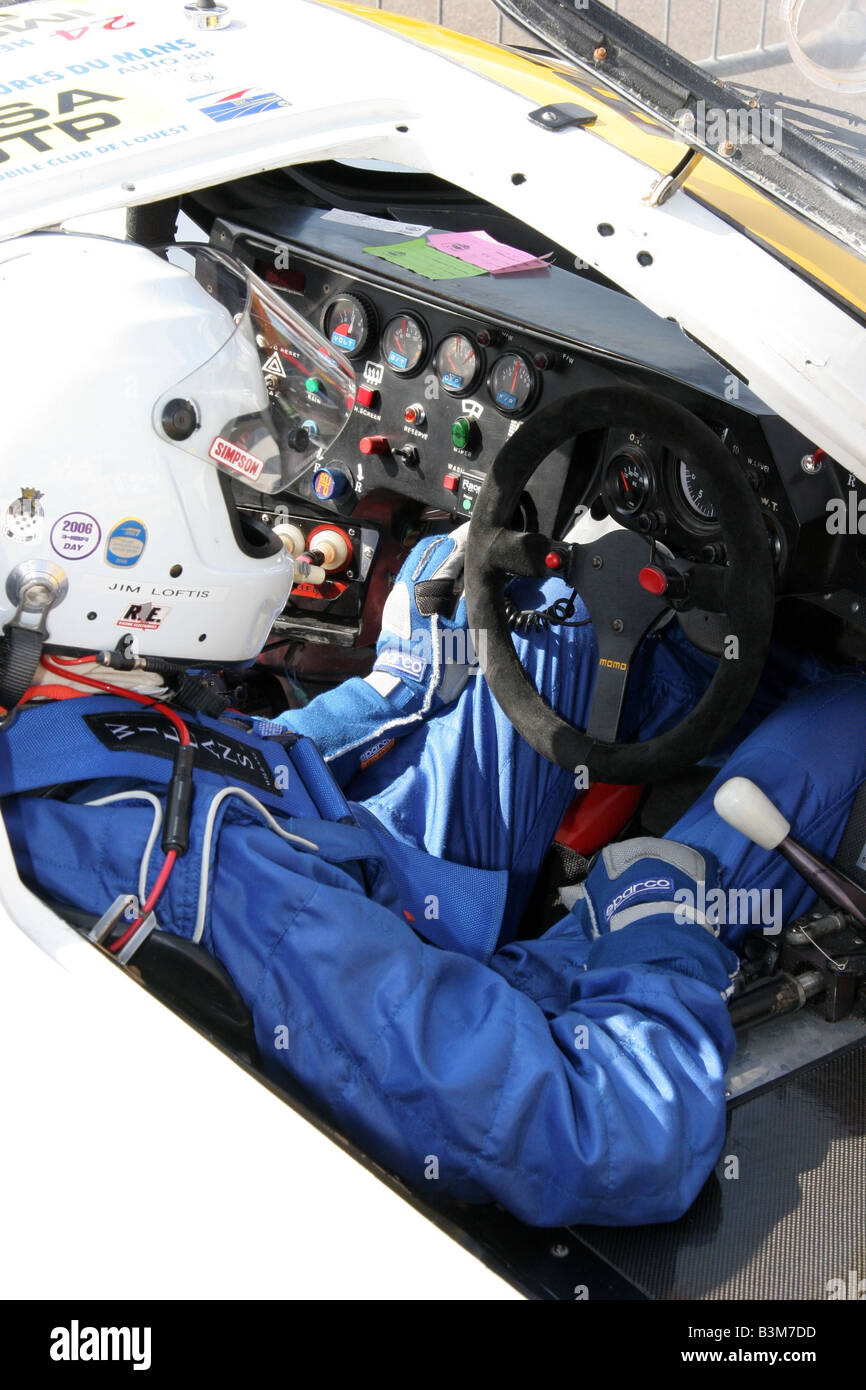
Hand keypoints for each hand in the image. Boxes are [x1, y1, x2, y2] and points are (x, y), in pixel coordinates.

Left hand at [371, 525, 477, 709]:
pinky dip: (429, 565)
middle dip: (454, 542)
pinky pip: (413, 571)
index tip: (483, 535)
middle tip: (475, 544)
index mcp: (427, 589)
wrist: (403, 687)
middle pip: (432, 547)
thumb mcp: (465, 634)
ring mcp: (399, 592)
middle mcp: (409, 585)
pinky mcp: (395, 602)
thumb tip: (482, 575)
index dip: (469, 541)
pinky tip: (443, 575)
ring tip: (462, 557)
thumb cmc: (437, 666)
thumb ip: (472, 599)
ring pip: (420, 557)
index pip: (450, 552)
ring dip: (441, 552)